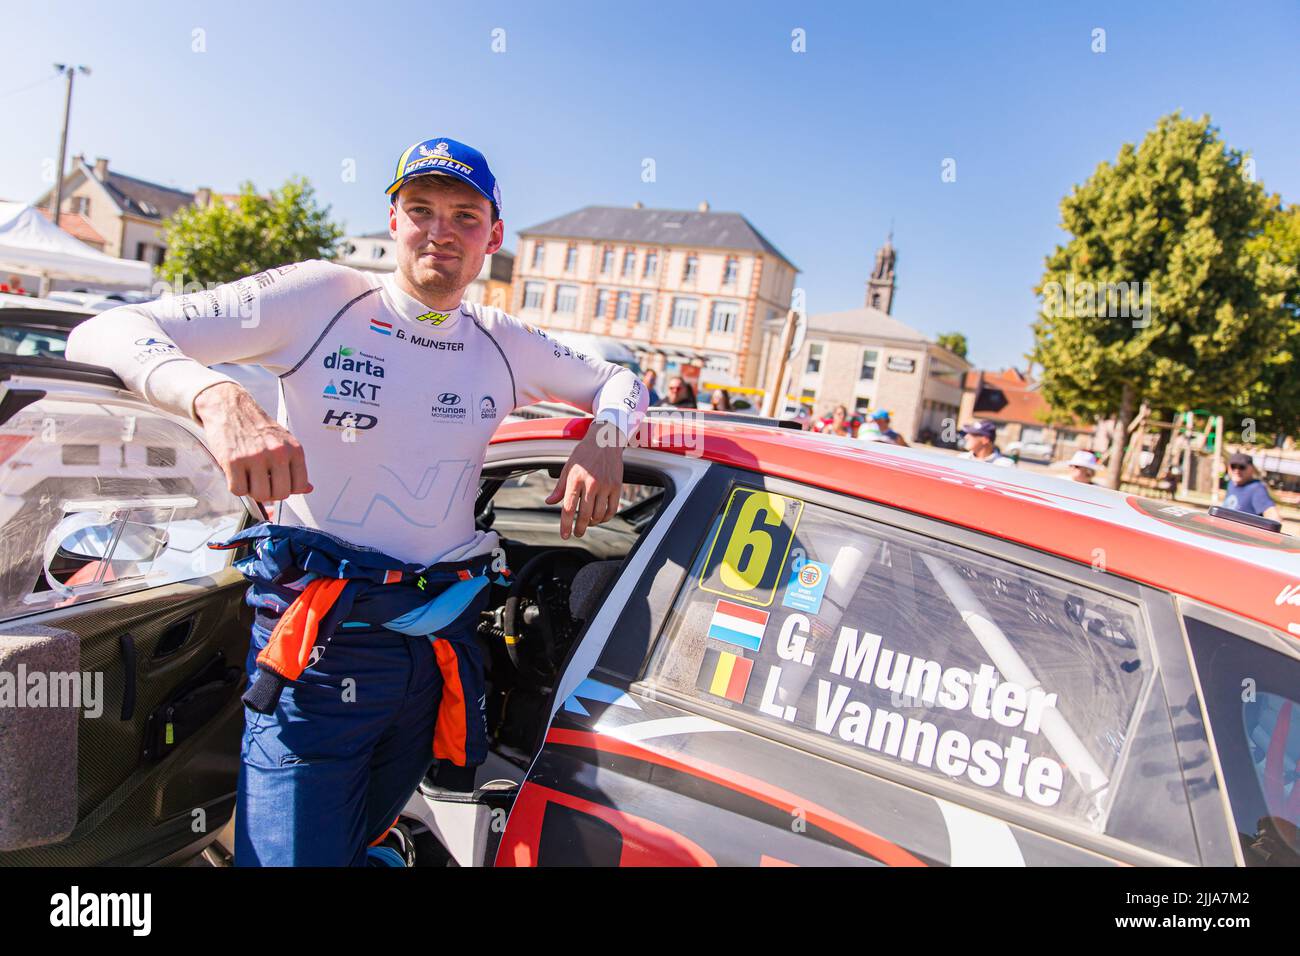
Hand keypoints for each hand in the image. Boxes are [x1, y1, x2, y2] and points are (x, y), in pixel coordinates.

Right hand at [193, 382, 312, 502]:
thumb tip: (308, 489)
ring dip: (252, 491)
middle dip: (270, 493)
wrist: (229, 406)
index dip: (286, 488)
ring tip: (248, 476)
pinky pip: (238, 490)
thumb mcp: (284, 442)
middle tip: (260, 481)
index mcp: (294, 449)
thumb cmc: (257, 426)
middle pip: (280, 494)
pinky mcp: (233, 460)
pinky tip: (236, 473)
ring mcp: (255, 457)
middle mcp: (278, 453)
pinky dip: (236, 486)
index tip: (277, 482)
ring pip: (260, 495)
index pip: (299, 486)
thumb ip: (295, 466)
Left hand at [544, 420, 624, 538]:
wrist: (605, 440)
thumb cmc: (585, 453)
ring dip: (593, 523)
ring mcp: (605, 485)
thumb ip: (560, 487)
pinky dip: (606, 517)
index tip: (565, 535)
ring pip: (599, 514)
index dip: (566, 525)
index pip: (569, 508)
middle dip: (579, 528)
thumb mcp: (568, 467)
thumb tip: (550, 502)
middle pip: (585, 515)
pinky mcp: (617, 486)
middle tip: (577, 533)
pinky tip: (601, 518)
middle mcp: (591, 483)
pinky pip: (613, 509)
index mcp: (575, 478)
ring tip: (588, 523)